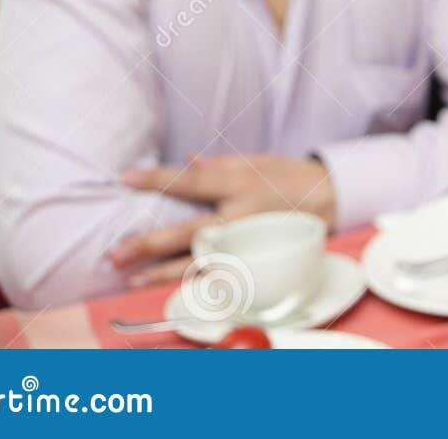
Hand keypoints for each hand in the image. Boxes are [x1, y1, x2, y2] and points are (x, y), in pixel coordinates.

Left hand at [108, 154, 335, 286]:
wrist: (330, 200)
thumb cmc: (289, 177)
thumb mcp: (256, 161)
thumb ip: (218, 165)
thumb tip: (186, 161)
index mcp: (239, 184)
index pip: (192, 181)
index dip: (157, 179)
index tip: (126, 178)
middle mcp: (240, 217)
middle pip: (188, 232)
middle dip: (149, 243)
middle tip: (116, 251)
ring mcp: (247, 245)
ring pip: (199, 262)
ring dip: (162, 271)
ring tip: (131, 276)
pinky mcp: (255, 263)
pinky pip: (220, 276)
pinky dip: (192, 283)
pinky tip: (167, 287)